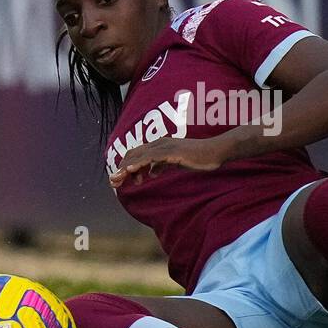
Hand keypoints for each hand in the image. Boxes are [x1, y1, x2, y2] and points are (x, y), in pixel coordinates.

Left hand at [109, 135, 231, 188]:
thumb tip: (151, 172)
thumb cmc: (197, 157)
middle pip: (133, 155)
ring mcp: (165, 147)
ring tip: (117, 179)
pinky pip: (152, 158)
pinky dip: (139, 164)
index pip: (137, 155)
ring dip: (125, 169)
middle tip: (113, 182)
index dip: (126, 167)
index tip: (120, 180)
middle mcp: (159, 144)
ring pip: (139, 157)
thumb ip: (161, 165)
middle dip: (121, 169)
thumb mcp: (175, 162)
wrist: (214, 152)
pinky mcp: (172, 152)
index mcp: (158, 146)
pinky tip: (131, 171)